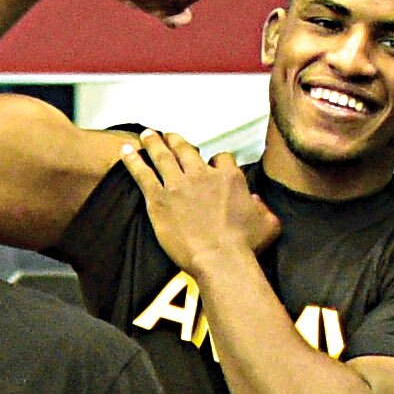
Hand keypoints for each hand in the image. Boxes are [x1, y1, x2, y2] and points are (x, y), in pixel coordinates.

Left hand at [121, 131, 277, 274]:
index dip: (217, 161)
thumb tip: (255, 200)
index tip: (212, 164)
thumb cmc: (246, 246)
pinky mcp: (159, 200)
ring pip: (164, 156)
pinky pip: (144, 175)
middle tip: (168, 135)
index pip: (221, 159)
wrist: (220, 259)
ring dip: (154, 143)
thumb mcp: (268, 224)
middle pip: (187, 150)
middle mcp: (203, 175)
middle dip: (177, 141)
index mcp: (229, 178)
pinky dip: (133, 161)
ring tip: (147, 134)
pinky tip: (125, 152)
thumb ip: (263, 207)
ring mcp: (179, 186)